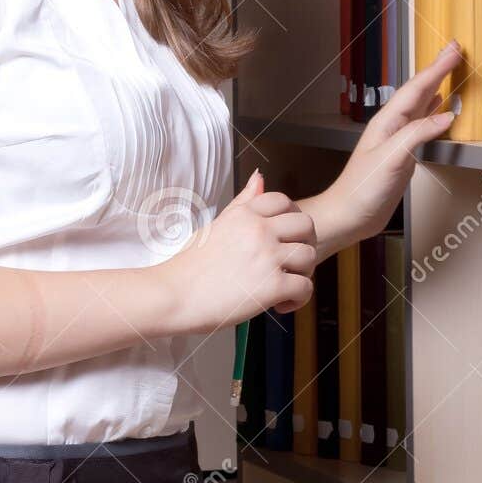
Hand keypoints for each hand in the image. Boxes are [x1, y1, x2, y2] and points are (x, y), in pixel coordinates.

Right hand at [163, 169, 316, 334]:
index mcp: (245, 215)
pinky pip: (305, 287)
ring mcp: (267, 257)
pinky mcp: (271, 286)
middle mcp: (259, 230)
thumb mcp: (215, 226)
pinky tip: (279, 304)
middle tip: (291, 262)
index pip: (284, 202)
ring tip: (284, 285)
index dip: (290, 220)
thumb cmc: (189, 267)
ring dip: (302, 273)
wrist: (172, 295)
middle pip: (306, 226)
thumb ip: (242, 203)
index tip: (284, 238)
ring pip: (309, 257)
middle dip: (304, 244)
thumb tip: (260, 177)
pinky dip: (298, 299)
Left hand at [329, 41, 461, 241]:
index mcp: (387, 122)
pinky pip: (423, 125)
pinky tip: (440, 109)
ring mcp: (397, 140)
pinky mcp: (403, 154)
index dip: (437, 69)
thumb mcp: (391, 158)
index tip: (454, 51)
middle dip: (438, 70)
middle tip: (455, 51)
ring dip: (437, 87)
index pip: (417, 88)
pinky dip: (434, 112)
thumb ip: (418, 135)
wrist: (349, 215)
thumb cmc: (362, 189)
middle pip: (419, 91)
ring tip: (449, 71)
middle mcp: (392, 126)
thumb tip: (447, 117)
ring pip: (421, 105)